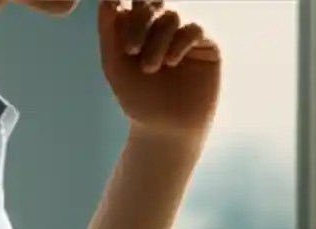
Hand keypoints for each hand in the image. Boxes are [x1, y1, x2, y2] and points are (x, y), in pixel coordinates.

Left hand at [98, 0, 220, 140]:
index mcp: (140, 27)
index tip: (115, 15)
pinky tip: (171, 62)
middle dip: (139, 21)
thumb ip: (108, 31)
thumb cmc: (139, 99)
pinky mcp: (207, 47)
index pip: (133, 2)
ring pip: (172, 16)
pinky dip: (180, 42)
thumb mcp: (114, 64)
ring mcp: (186, 36)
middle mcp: (163, 28)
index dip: (125, 5)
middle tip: (130, 49)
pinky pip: (195, 29)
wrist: (167, 129)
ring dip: (157, 39)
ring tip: (149, 68)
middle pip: (153, 3)